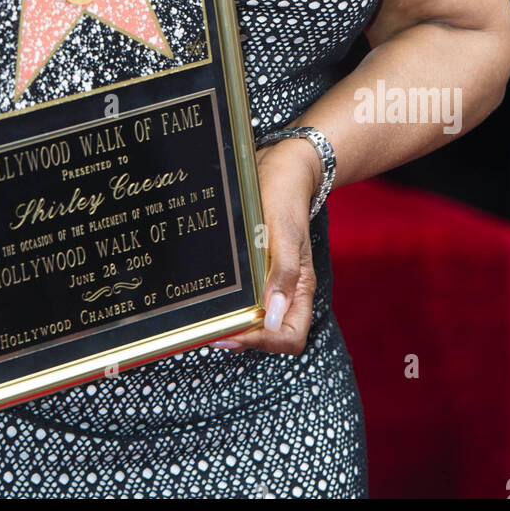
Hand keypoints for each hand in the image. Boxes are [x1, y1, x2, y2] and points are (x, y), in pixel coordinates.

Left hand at [214, 136, 319, 354]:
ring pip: (257, 322)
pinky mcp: (256, 271)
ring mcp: (271, 282)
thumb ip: (284, 274)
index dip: (265, 343)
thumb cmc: (284, 195)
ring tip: (208, 322)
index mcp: (301, 287)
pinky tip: (213, 302)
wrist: (280, 167)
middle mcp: (287, 291)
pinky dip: (231, 308)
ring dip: (235, 327)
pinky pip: (247, 301)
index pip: (291, 337)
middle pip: (271, 336)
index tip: (235, 332)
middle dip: (244, 340)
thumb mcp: (284, 232)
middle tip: (212, 331)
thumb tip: (275, 317)